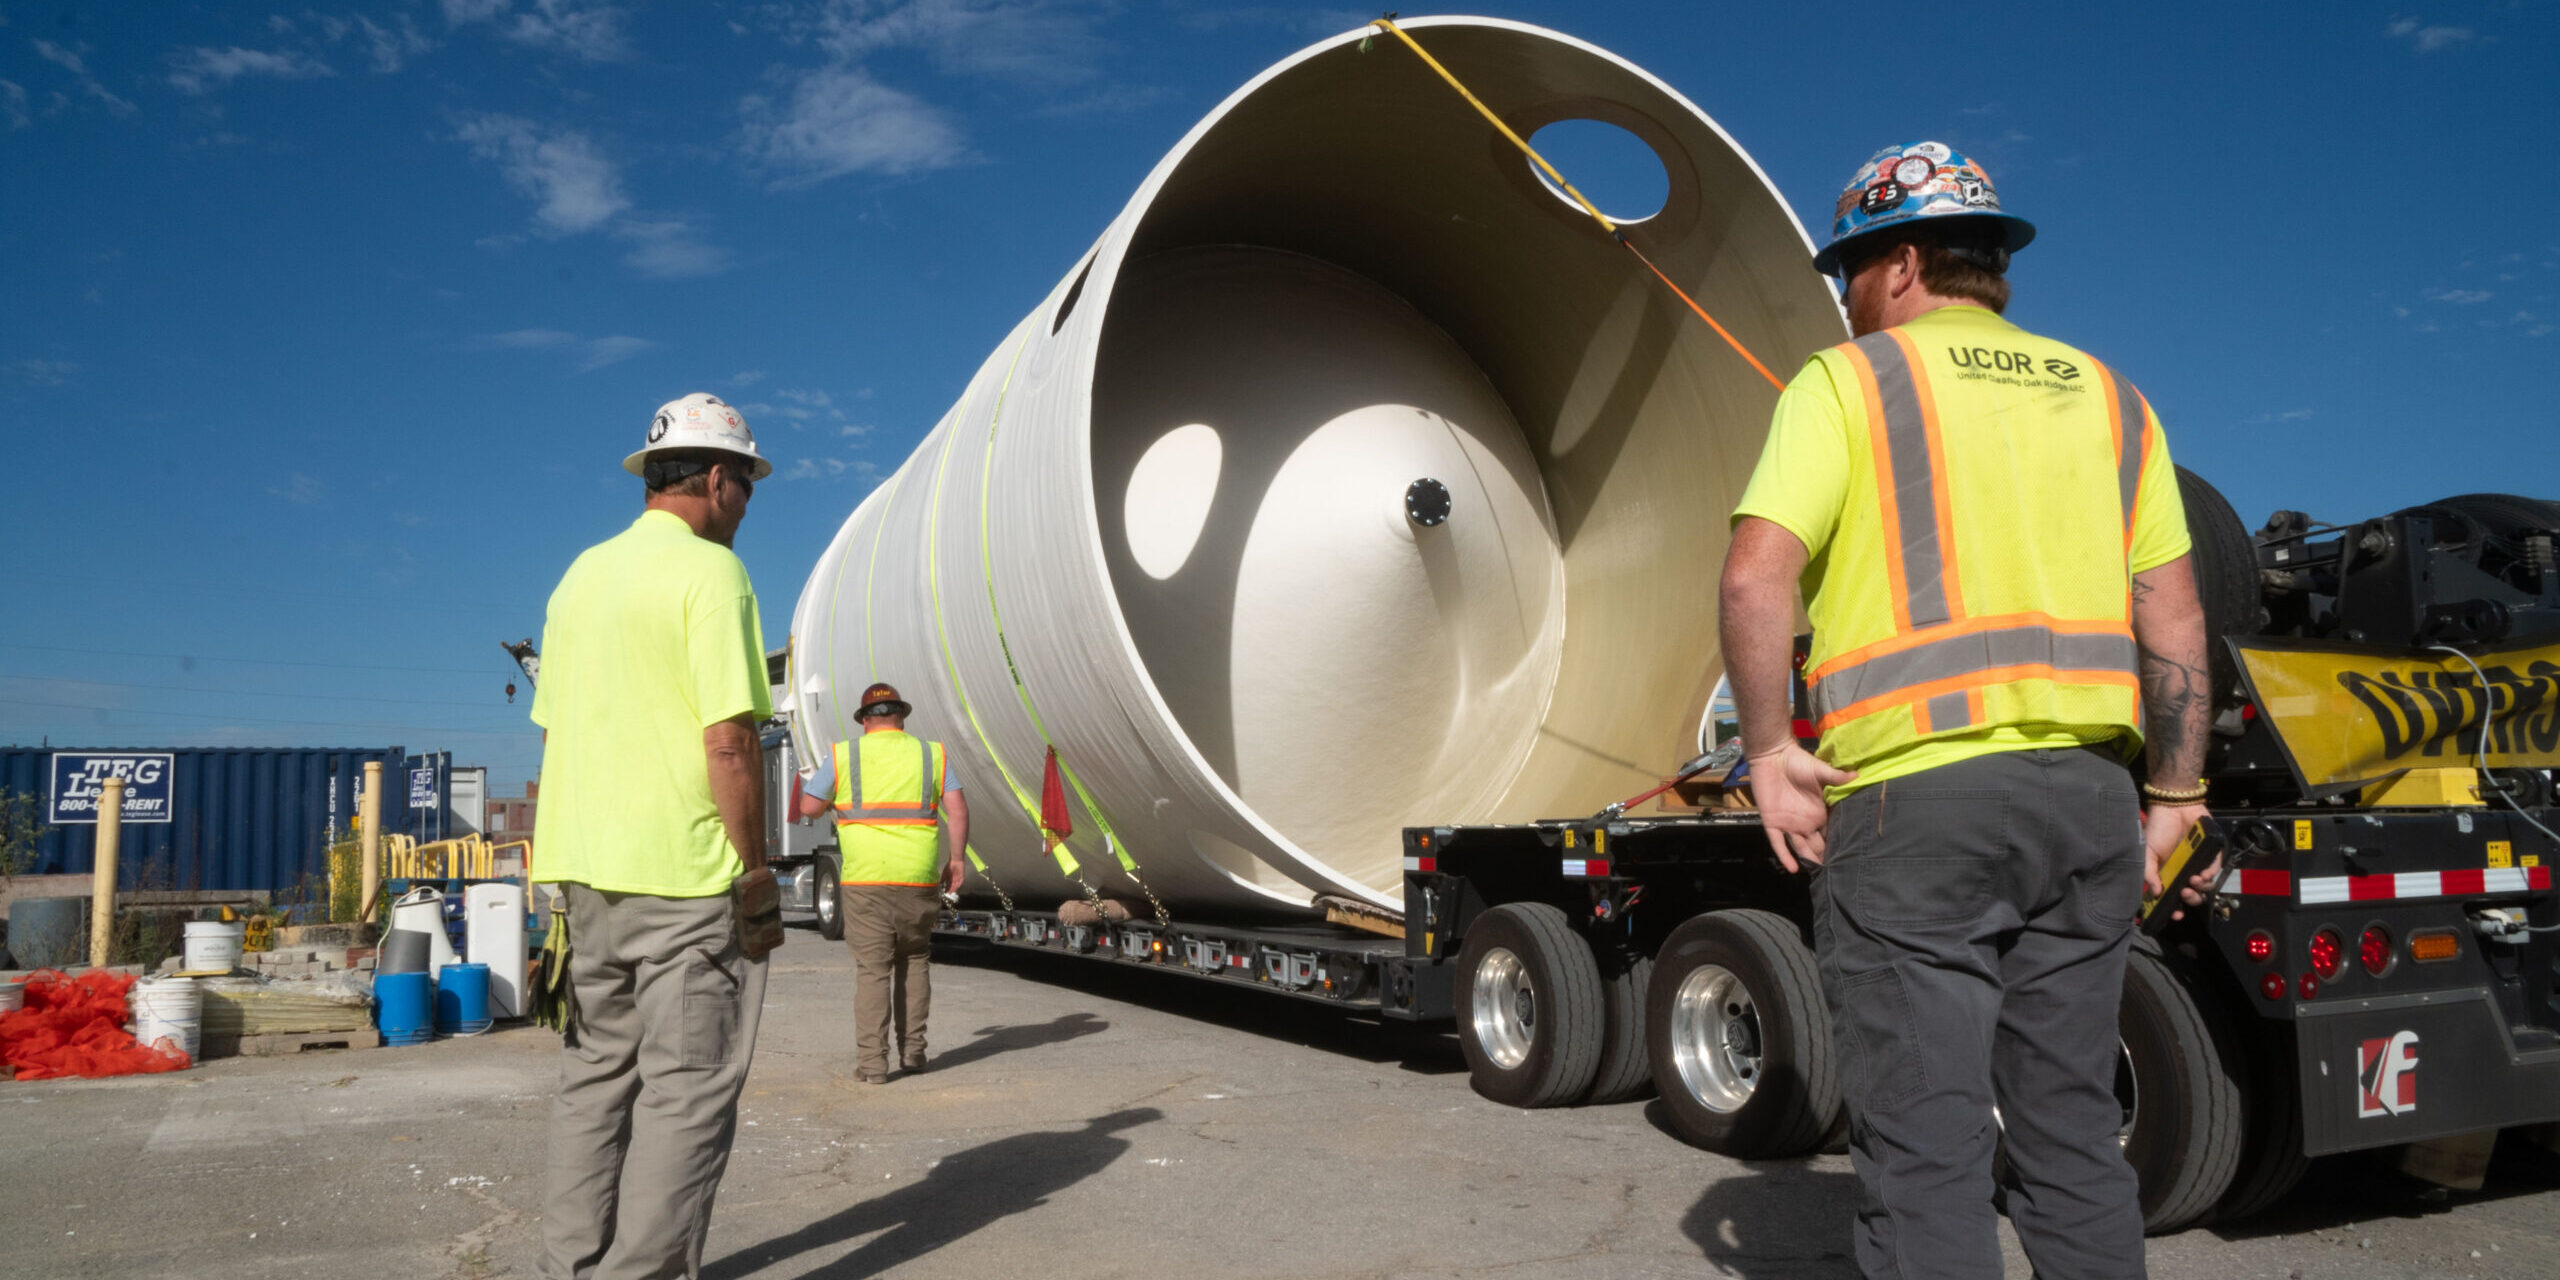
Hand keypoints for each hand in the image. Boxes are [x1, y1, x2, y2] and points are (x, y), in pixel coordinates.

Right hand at [941, 859, 964, 894]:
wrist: (955, 860)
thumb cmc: (949, 866)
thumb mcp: (944, 873)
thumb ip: (942, 879)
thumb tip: (940, 884)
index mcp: (950, 878)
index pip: (949, 885)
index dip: (947, 888)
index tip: (945, 892)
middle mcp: (954, 879)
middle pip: (953, 886)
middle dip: (951, 889)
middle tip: (949, 893)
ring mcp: (958, 878)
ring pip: (956, 884)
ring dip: (954, 888)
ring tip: (952, 891)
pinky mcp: (962, 876)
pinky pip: (961, 881)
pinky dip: (959, 884)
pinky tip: (957, 887)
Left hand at [1746, 743, 1855, 872]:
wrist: (1773, 756)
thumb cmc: (1797, 762)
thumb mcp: (1819, 771)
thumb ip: (1836, 777)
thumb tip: (1857, 775)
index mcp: (1819, 813)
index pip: (1830, 834)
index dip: (1838, 845)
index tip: (1850, 858)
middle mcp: (1806, 823)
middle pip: (1817, 846)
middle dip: (1825, 859)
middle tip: (1838, 874)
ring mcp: (1789, 824)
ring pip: (1800, 849)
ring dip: (1808, 861)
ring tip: (1819, 876)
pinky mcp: (1772, 823)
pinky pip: (1778, 843)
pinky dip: (1785, 856)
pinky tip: (1793, 869)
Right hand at [2141, 801, 2215, 919]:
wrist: (2174, 807)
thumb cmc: (2158, 829)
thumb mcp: (2147, 853)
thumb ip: (2150, 873)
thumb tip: (2156, 893)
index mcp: (2168, 873)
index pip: (2173, 896)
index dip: (2174, 907)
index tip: (2176, 914)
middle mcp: (2184, 870)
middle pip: (2192, 894)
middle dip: (2191, 899)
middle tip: (2185, 894)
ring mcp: (2199, 862)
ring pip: (2205, 885)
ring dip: (2201, 888)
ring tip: (2194, 881)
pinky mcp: (2212, 854)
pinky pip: (2215, 869)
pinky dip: (2210, 875)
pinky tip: (2203, 874)